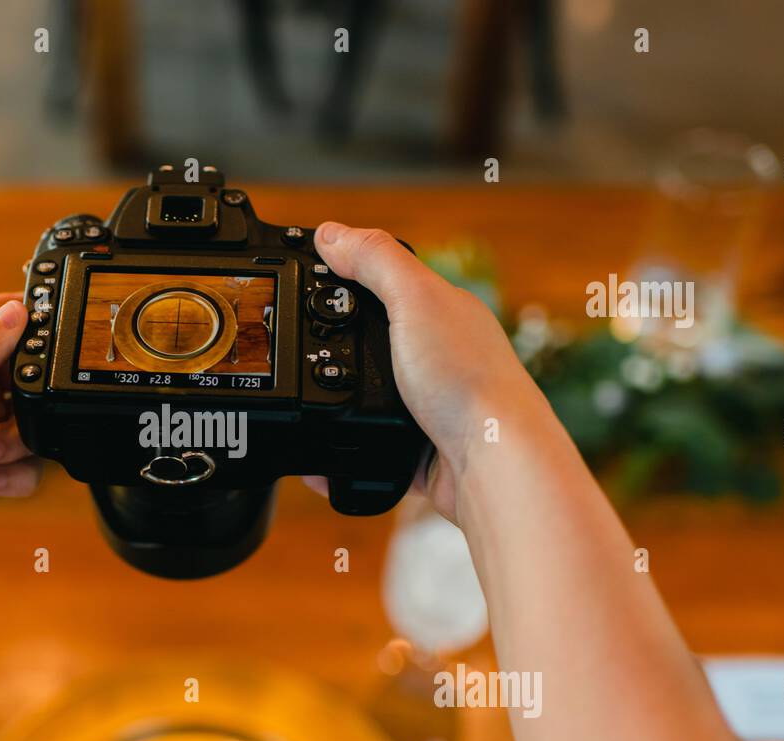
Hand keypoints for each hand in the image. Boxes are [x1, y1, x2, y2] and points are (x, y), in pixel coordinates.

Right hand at [308, 221, 556, 520]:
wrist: (491, 465)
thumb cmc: (468, 383)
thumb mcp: (414, 301)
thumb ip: (375, 262)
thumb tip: (332, 233)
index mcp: (444, 313)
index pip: (388, 282)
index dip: (346, 276)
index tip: (302, 277)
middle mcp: (440, 359)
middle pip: (374, 341)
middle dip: (334, 345)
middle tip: (292, 342)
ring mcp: (430, 409)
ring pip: (369, 397)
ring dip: (338, 400)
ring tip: (303, 397)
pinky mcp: (418, 454)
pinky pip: (368, 448)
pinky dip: (341, 451)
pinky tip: (319, 454)